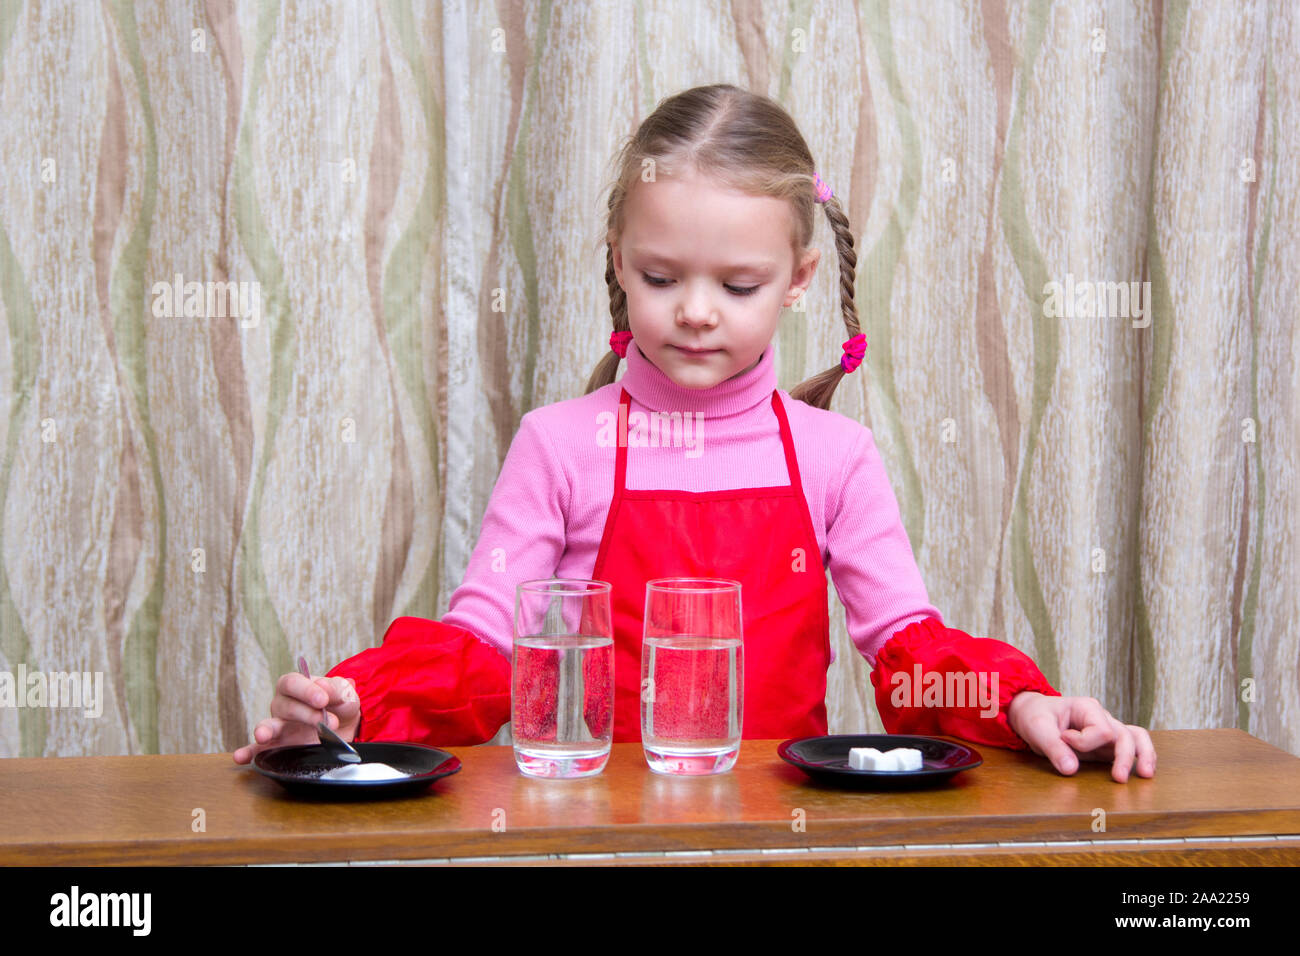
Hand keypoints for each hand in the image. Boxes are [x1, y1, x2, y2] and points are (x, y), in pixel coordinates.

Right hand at [231, 672, 361, 764]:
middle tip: (328, 721)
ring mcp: (279, 727)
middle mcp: (282, 705)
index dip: (305, 690)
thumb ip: (336, 688)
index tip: (323, 699)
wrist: (347, 727)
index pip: (292, 682)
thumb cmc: (340, 704)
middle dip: (306, 714)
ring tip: (263, 736)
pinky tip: (240, 757)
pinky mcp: (280, 747)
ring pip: (267, 726)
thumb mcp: (344, 693)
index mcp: (296, 686)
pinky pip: (259, 750)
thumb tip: (322, 685)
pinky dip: (249, 753)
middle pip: (284, 706)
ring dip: (264, 730)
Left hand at [1007, 691, 1155, 782]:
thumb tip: (1071, 769)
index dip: (1084, 741)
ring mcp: (1106, 731)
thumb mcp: (1037, 728)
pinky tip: (1143, 772)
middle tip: (1118, 778)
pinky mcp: (1105, 745)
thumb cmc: (1035, 717)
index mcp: (1087, 707)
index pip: (1101, 729)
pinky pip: (1131, 747)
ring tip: (1146, 775)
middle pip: (1125, 735)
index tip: (1063, 738)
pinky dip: (1140, 758)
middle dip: (1124, 757)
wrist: (1032, 715)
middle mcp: (1102, 718)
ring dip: (1144, 756)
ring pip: (1136, 738)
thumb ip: (1053, 747)